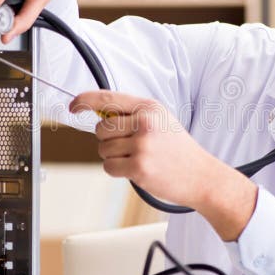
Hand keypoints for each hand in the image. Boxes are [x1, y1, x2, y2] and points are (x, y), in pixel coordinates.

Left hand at [70, 90, 257, 240]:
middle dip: (107, 139)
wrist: (201, 175)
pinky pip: (109, 167)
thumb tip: (98, 115)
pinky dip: (117, 170)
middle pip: (101, 129)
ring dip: (113, 156)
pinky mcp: (139, 167)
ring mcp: (142, 145)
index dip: (85, 100)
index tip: (73, 106)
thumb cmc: (177, 149)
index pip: (107, 99)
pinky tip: (136, 169)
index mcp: (149, 107)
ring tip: (137, 157)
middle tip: (128, 146)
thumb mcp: (160, 120)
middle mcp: (145, 122)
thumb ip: (132, 114)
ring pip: (103, 149)